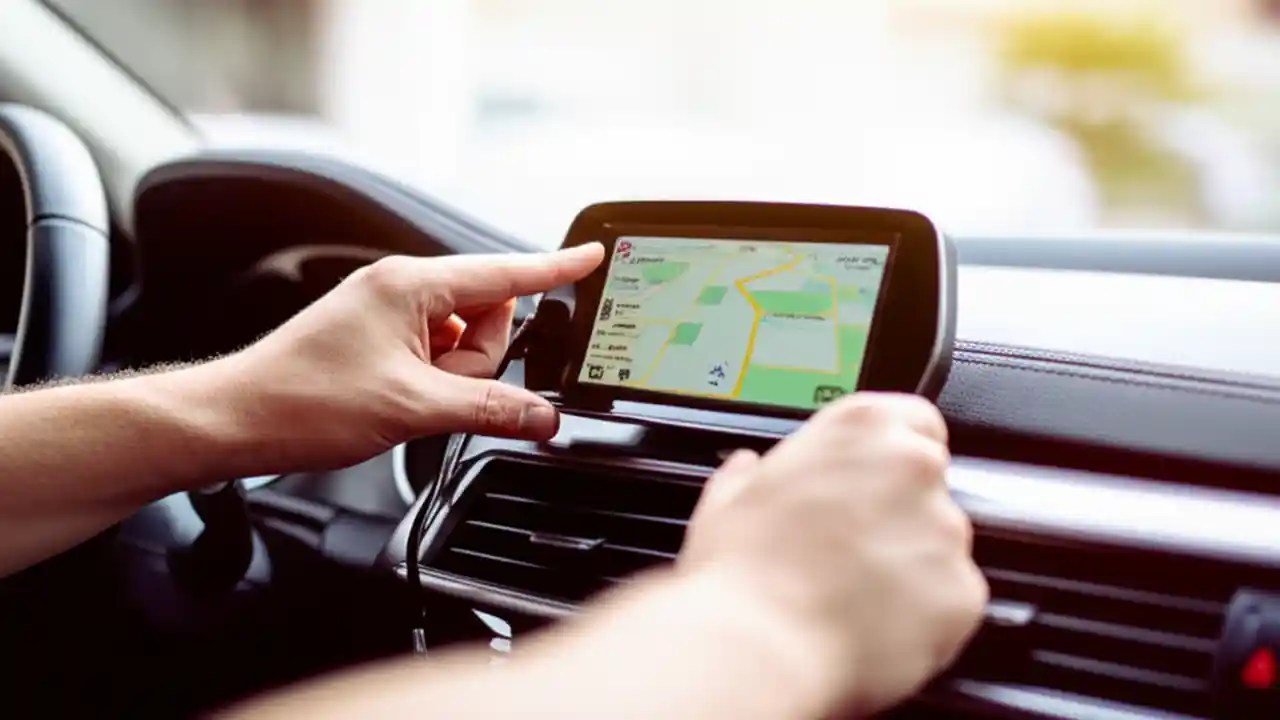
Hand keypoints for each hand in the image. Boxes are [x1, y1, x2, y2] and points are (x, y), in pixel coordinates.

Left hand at [209, 244, 603, 473]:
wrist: (236, 420)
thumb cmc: (304, 400)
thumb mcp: (412, 408)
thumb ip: (489, 408)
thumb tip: (541, 416)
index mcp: (412, 285)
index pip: (504, 274)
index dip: (554, 269)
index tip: (592, 255)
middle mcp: (401, 289)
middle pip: (485, 319)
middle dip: (477, 363)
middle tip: (436, 394)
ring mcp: (388, 314)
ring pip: (461, 344)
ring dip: (453, 380)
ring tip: (406, 402)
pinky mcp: (378, 340)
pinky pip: (434, 357)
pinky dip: (434, 384)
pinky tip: (403, 404)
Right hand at [680, 394, 986, 716]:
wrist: (759, 648)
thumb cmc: (739, 572)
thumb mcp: (728, 500)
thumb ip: (752, 476)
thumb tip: (749, 471)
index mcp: (862, 427)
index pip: (916, 421)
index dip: (894, 457)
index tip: (875, 484)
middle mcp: (914, 466)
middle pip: (929, 486)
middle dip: (900, 516)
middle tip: (851, 551)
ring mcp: (946, 530)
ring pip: (941, 547)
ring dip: (911, 568)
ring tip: (855, 599)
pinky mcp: (964, 592)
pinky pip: (952, 602)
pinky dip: (925, 617)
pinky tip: (875, 628)